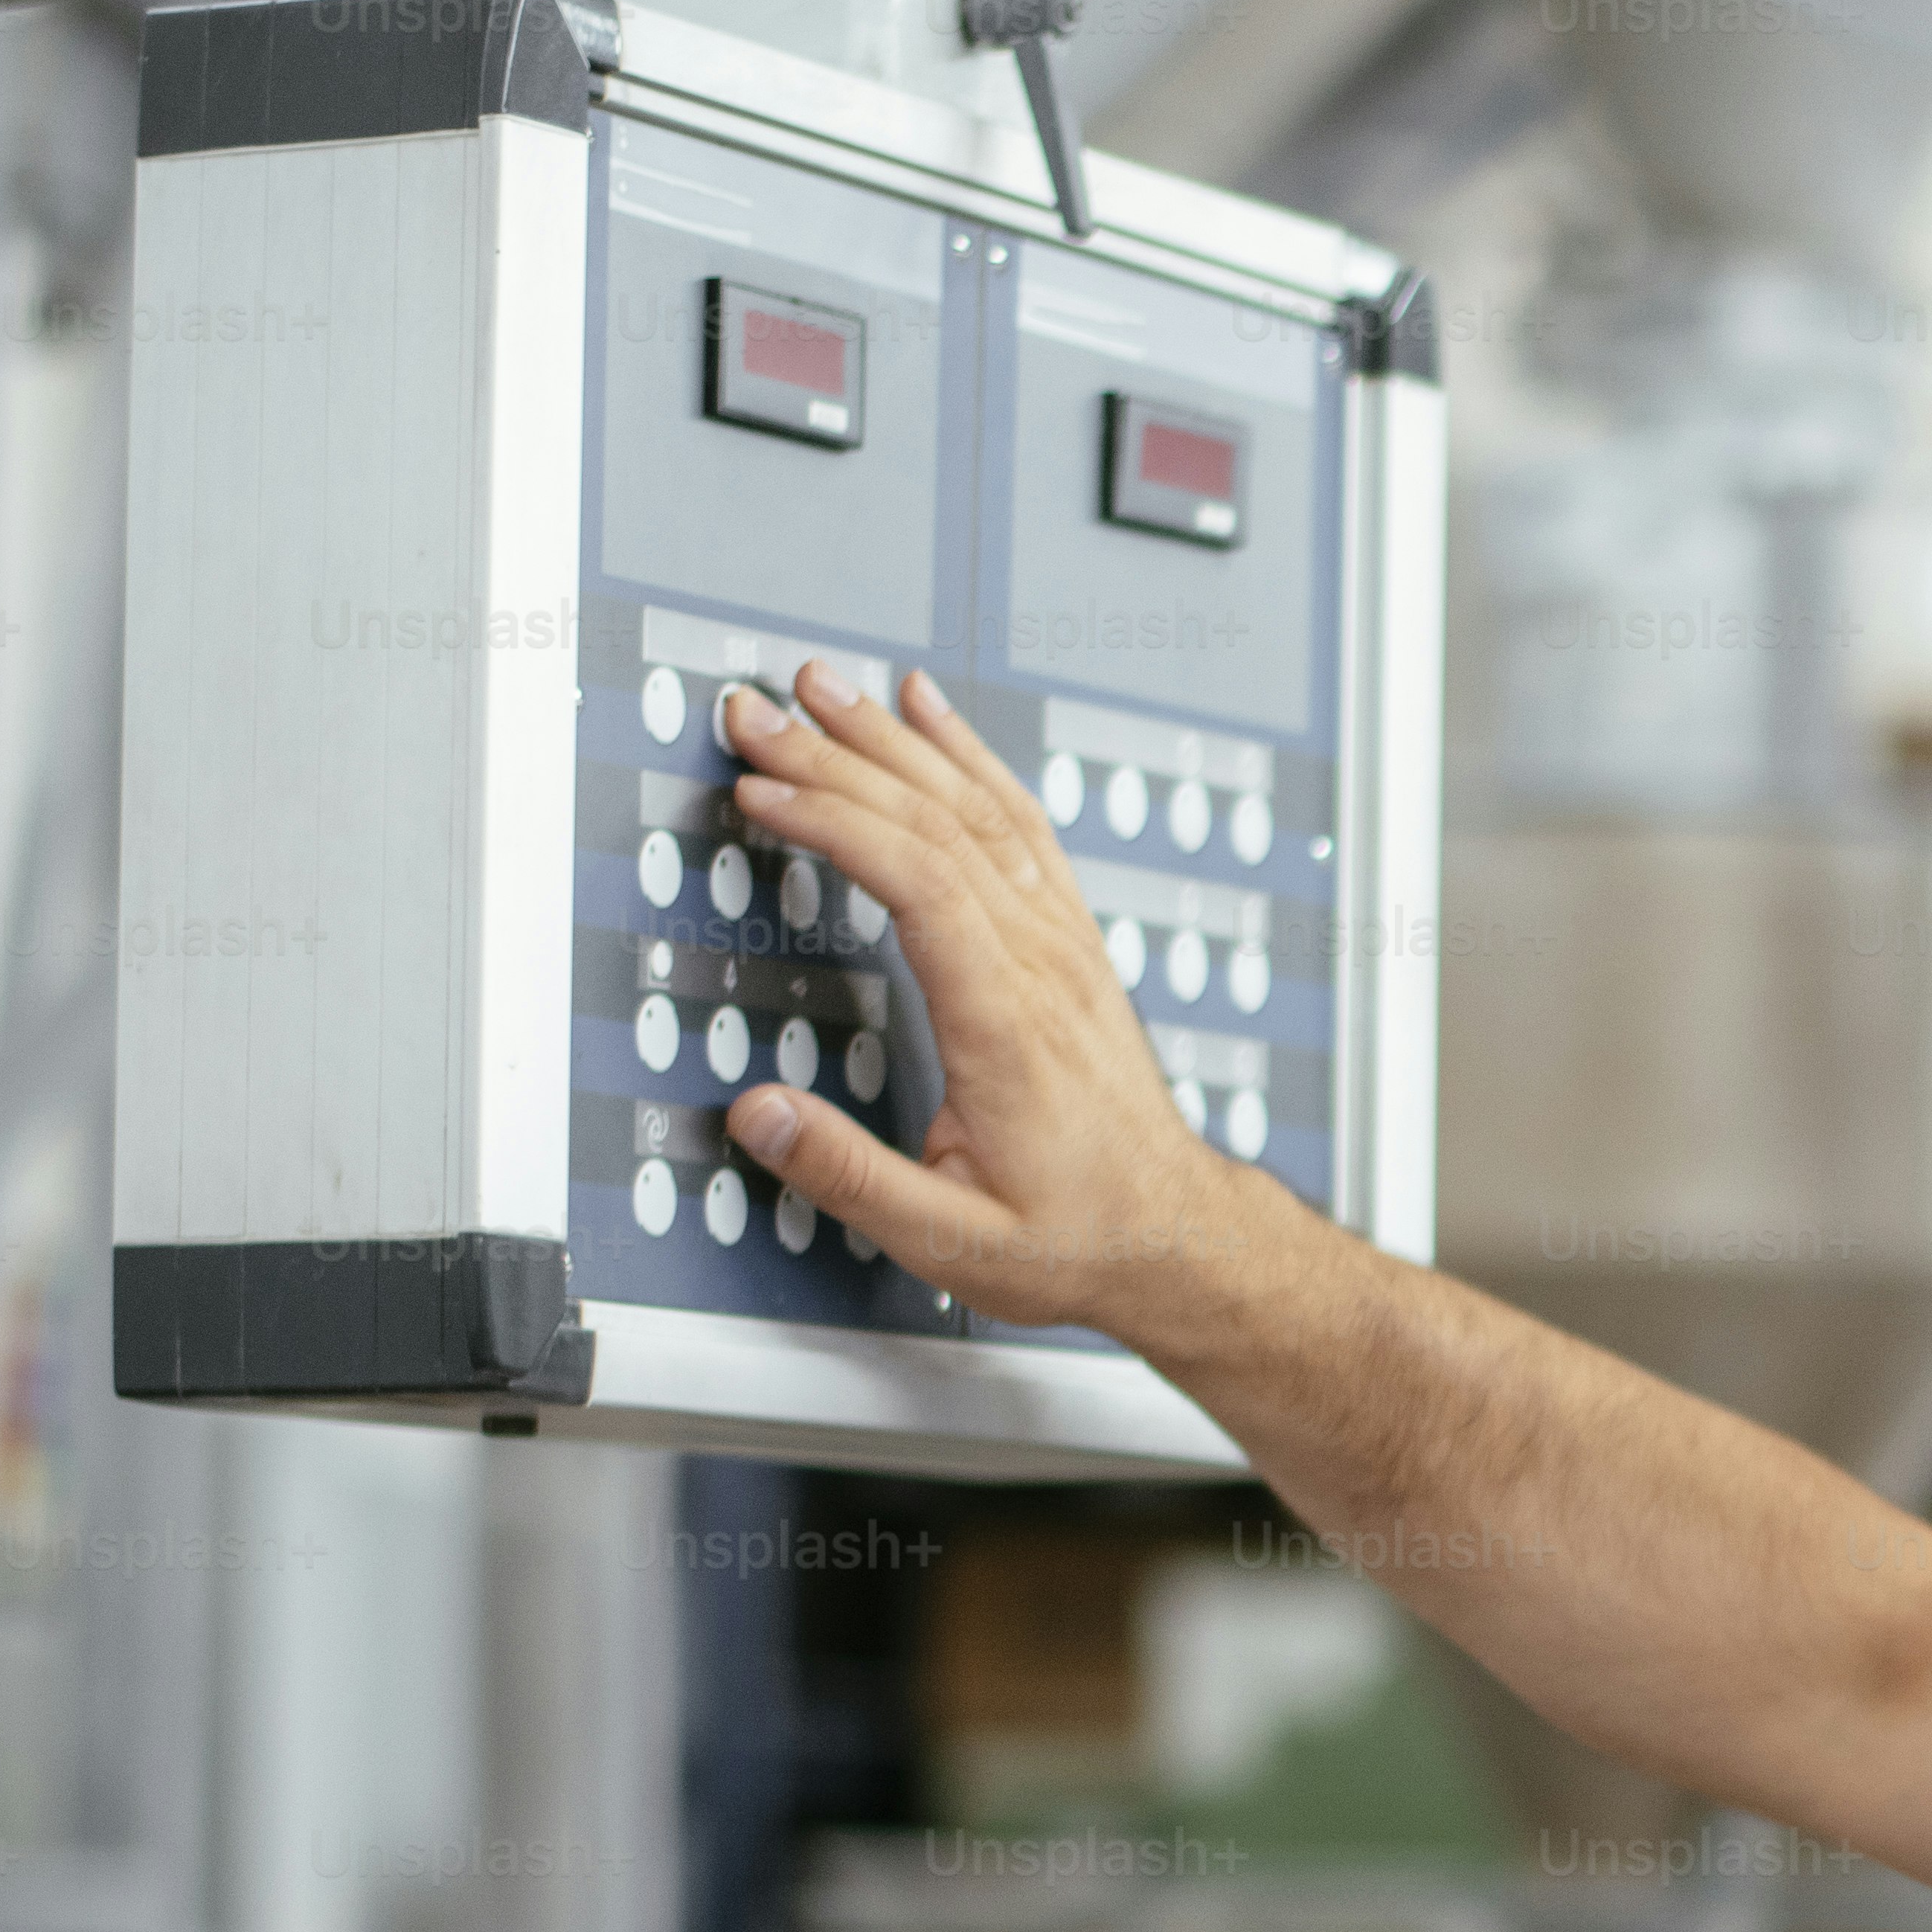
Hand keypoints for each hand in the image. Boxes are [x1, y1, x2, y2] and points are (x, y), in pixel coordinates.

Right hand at [716, 659, 1305, 1338]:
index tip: (762, 792)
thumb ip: (852, 1178)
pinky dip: (969, 758)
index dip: (837, 824)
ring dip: (893, 741)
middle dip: (838, 757)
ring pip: (978, 812)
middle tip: (752, 711)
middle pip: (938, 826)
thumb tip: (758, 1114)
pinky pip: (1020, 826)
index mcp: (1009, 1027)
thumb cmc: (1078, 1239)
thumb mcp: (955, 1244)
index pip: (921, 884)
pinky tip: (928, 713)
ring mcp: (1064, 948)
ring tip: (818, 686)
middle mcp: (1044, 968)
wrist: (1179, 1239)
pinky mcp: (1071, 945)